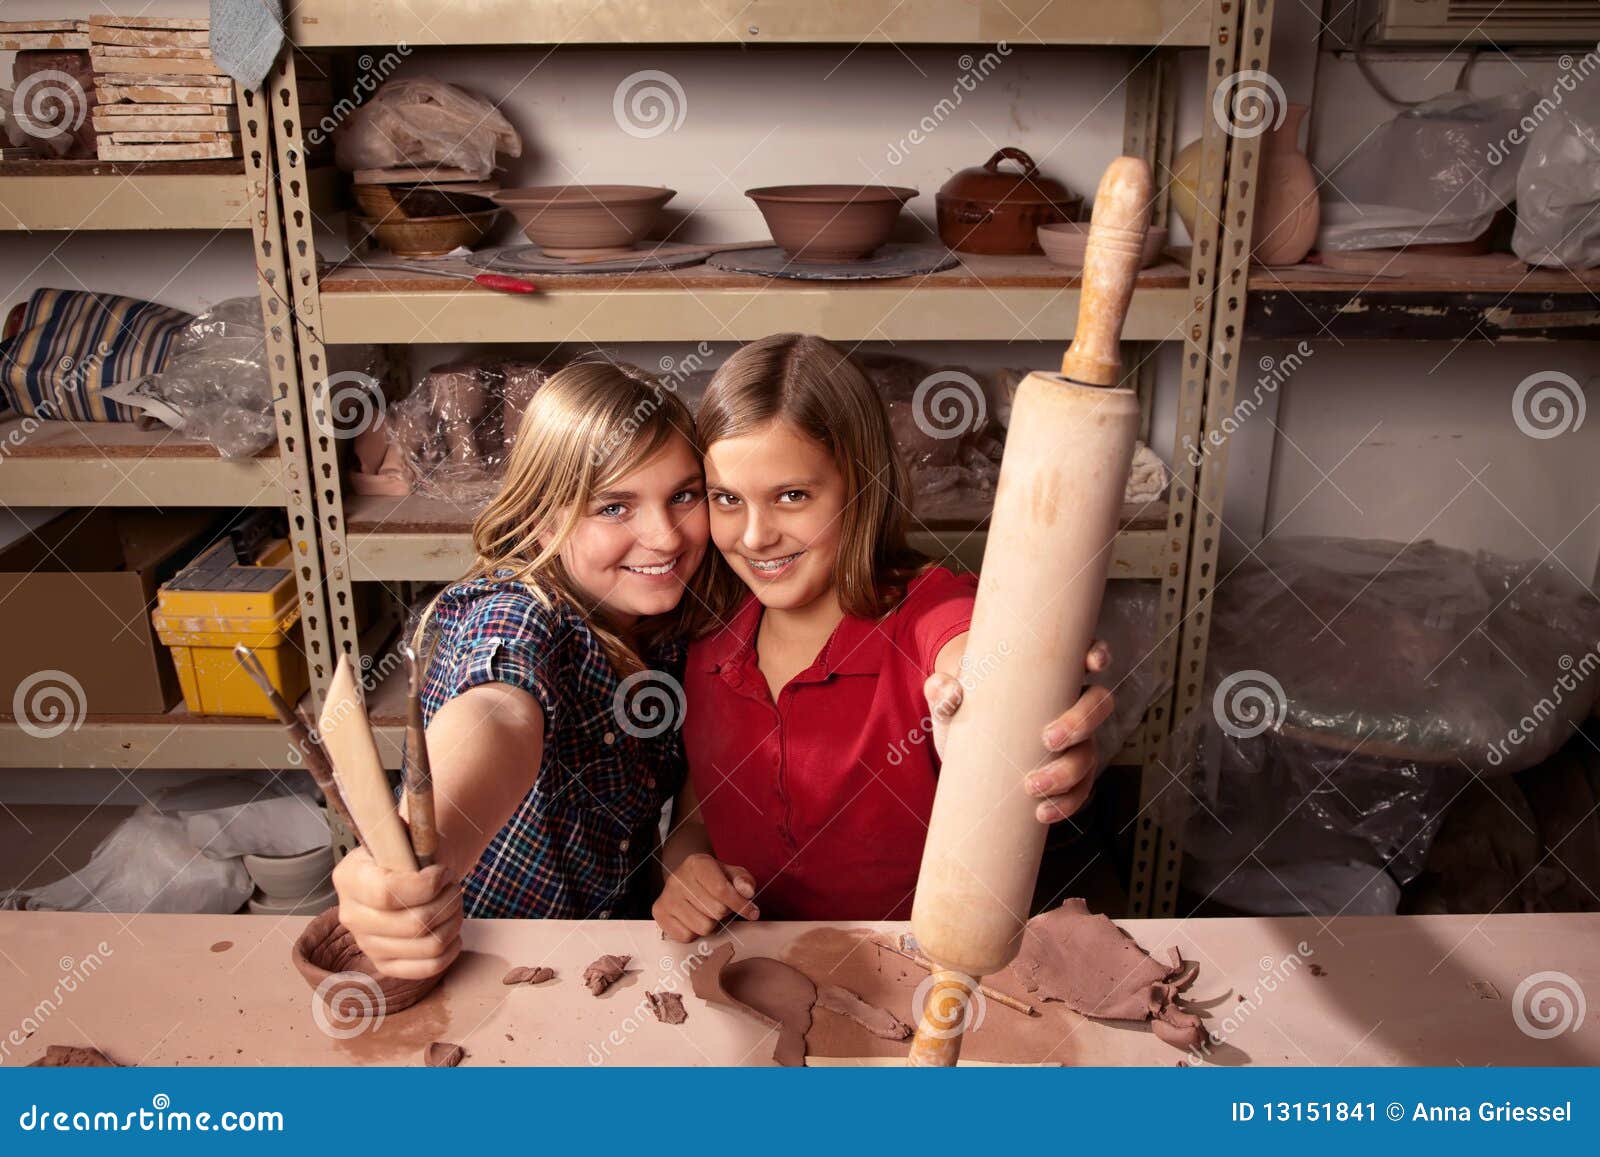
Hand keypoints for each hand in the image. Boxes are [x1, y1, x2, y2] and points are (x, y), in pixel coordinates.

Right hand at [332, 846, 462, 979]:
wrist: (412, 866)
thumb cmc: (411, 849)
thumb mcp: (405, 832)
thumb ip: (406, 838)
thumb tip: (419, 854)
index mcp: (349, 877)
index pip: (387, 894)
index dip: (426, 886)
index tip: (442, 872)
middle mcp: (350, 915)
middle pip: (414, 924)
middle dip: (447, 901)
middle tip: (453, 885)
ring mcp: (366, 943)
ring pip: (428, 945)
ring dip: (453, 920)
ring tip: (453, 901)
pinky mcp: (385, 963)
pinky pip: (428, 967)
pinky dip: (450, 947)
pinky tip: (451, 926)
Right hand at [652, 853, 759, 941]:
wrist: (686, 879)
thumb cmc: (713, 878)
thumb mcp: (731, 873)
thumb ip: (743, 881)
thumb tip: (747, 892)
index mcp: (697, 863)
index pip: (721, 890)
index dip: (740, 905)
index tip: (753, 913)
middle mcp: (678, 878)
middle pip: (715, 911)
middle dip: (724, 912)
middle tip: (721, 905)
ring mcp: (666, 896)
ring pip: (702, 927)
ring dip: (710, 923)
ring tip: (706, 911)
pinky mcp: (659, 913)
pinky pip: (686, 936)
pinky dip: (694, 932)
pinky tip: (693, 918)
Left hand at [923, 639, 1113, 824]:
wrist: (960, 746)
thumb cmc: (963, 706)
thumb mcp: (949, 697)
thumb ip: (942, 690)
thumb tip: (948, 690)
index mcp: (1049, 675)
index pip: (1084, 656)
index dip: (1098, 655)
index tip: (1093, 663)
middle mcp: (1069, 705)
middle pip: (1099, 705)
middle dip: (1082, 722)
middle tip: (1049, 739)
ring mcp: (1072, 741)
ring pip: (1089, 753)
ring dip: (1068, 772)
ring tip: (1032, 786)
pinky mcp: (1063, 773)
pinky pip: (1079, 789)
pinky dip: (1066, 803)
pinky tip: (1042, 812)